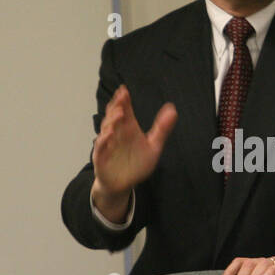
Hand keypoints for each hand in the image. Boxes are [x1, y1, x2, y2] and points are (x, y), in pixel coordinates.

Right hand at [90, 85, 176, 220]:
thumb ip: (162, 129)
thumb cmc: (136, 164)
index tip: (124, 90)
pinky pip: (101, 147)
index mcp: (128, 128)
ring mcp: (107, 144)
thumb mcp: (153, 146)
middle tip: (121, 96)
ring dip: (112, 120)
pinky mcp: (101, 157)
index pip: (125, 110)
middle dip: (117, 106)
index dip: (124, 100)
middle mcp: (116, 133)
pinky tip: (110, 133)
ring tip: (120, 112)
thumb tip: (173, 109)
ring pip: (106, 128)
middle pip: (114, 116)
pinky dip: (104, 139)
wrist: (123, 184)